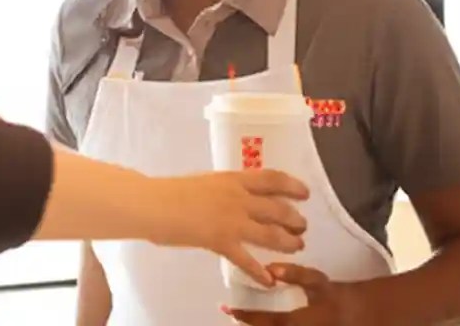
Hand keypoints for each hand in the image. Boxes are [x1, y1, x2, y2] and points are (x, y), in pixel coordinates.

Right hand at [153, 170, 308, 286]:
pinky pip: (246, 260)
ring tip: (297, 247)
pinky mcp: (222, 242)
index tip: (305, 193)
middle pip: (278, 208)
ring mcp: (232, 221)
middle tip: (302, 226)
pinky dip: (259, 272)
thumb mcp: (206, 182)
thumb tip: (234, 196)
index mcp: (233, 179)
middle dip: (295, 218)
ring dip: (287, 242)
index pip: (272, 179)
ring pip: (271, 233)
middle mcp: (239, 198)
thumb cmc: (173, 191)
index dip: (292, 186)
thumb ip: (224, 189)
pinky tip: (268, 280)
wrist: (155, 204)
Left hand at [225, 264, 354, 325]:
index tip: (227, 308)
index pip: (266, 321)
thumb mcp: (318, 283)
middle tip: (231, 313)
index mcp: (298, 321)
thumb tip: (271, 269)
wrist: (359, 312)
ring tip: (240, 318)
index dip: (245, 316)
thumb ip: (296, 275)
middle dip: (247, 325)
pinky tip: (259, 322)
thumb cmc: (336, 296)